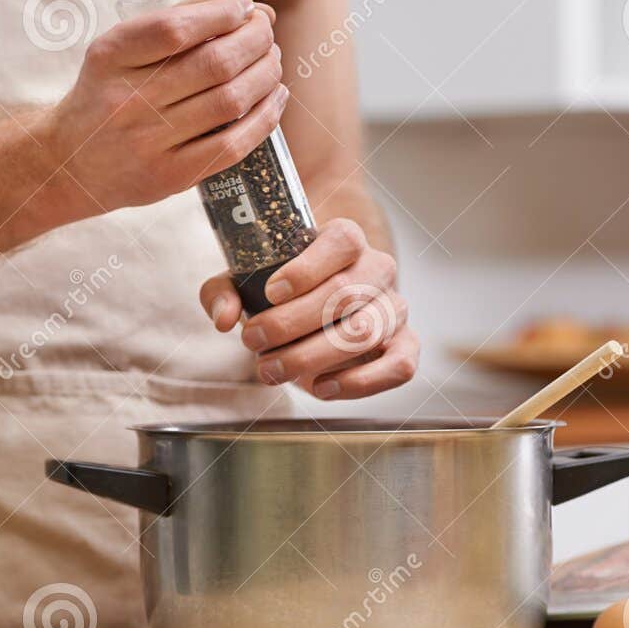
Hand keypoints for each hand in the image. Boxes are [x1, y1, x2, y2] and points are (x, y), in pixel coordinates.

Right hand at [45, 0, 285, 218]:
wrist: (69, 163)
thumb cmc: (106, 95)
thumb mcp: (116, 52)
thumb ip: (169, 26)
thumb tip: (248, 8)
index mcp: (111, 57)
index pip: (175, 28)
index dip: (222, 12)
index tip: (243, 6)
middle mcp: (128, 100)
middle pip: (214, 63)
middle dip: (255, 39)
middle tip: (264, 31)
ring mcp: (149, 142)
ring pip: (229, 101)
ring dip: (265, 73)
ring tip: (272, 60)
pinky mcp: (170, 177)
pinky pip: (232, 145)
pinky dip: (265, 118)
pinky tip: (276, 97)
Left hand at [200, 218, 418, 399]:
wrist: (319, 308)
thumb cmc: (282, 292)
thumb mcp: (246, 282)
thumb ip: (225, 291)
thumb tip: (224, 319)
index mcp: (345, 240)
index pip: (342, 242)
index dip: (308, 268)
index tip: (271, 293)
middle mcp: (377, 269)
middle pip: (345, 293)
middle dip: (291, 323)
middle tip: (253, 342)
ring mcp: (394, 308)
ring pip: (365, 332)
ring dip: (312, 357)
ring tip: (272, 370)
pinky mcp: (404, 346)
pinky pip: (400, 366)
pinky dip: (361, 382)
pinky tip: (322, 387)